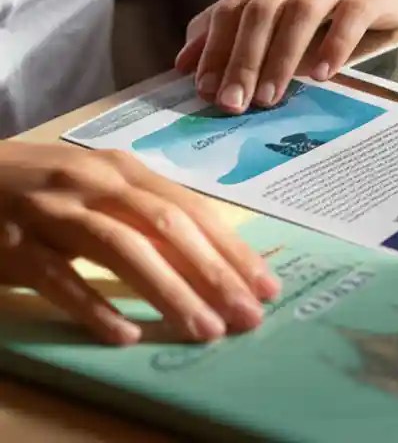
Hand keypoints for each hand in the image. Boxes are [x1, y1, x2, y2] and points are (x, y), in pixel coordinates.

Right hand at [0, 142, 280, 344]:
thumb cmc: (41, 190)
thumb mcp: (98, 188)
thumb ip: (148, 213)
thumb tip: (211, 258)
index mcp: (123, 170)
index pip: (191, 209)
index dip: (232, 248)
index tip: (266, 285)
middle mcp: (93, 183)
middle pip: (167, 227)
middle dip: (215, 274)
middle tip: (247, 316)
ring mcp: (51, 212)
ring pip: (123, 250)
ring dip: (170, 293)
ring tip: (204, 330)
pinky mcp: (12, 245)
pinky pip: (58, 279)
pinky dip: (94, 307)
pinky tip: (125, 335)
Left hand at [176, 0, 397, 112]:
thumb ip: (237, 20)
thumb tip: (187, 59)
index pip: (231, 9)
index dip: (214, 49)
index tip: (203, 90)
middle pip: (260, 13)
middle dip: (242, 60)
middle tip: (232, 102)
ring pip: (300, 14)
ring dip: (281, 58)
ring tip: (269, 97)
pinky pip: (350, 17)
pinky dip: (334, 45)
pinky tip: (323, 74)